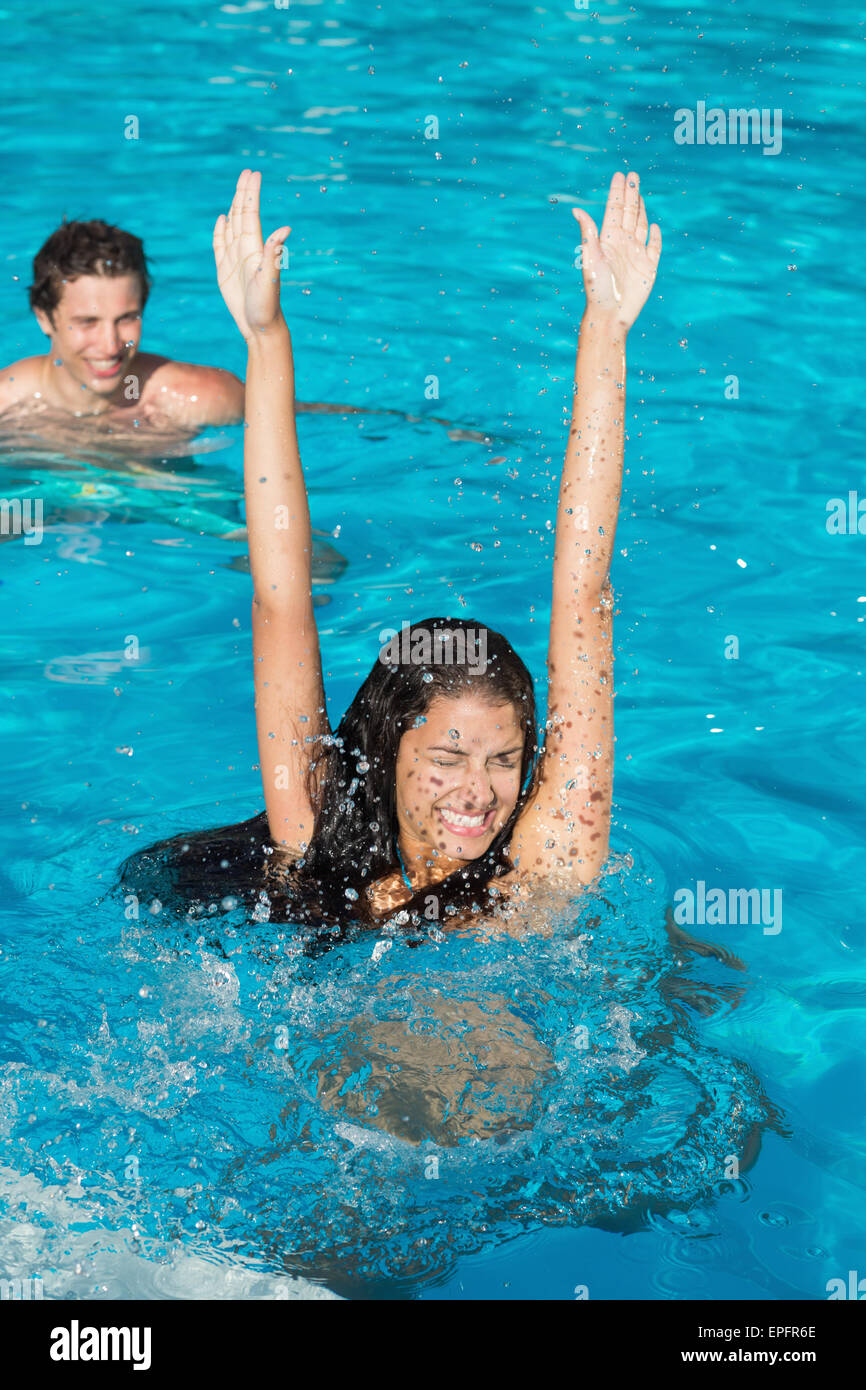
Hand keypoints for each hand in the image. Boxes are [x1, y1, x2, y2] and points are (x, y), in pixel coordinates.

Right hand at [213, 170, 290, 340]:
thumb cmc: (267, 306)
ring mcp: (235, 259)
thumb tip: (286, 228)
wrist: (260, 327)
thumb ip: (274, 253)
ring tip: (236, 191)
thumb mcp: (270, 279)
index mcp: (255, 249)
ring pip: (232, 226)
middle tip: (247, 173)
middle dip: (243, 194)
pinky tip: (221, 220)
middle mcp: (245, 250)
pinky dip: (219, 231)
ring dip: (233, 208)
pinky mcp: (225, 271)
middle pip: (242, 215)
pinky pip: (219, 245)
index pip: (251, 214)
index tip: (253, 173)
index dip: (251, 194)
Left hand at [572, 171, 661, 329]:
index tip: (620, 175)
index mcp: (608, 239)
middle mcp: (622, 243)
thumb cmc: (597, 289)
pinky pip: (654, 247)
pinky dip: (655, 236)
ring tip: (640, 194)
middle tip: (632, 175)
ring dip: (641, 209)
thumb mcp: (590, 258)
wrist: (610, 315)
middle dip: (631, 193)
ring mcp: (636, 254)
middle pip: (628, 212)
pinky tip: (654, 226)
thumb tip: (576, 210)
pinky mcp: (649, 267)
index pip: (614, 209)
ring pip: (640, 225)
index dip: (617, 192)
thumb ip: (588, 233)